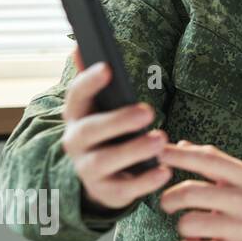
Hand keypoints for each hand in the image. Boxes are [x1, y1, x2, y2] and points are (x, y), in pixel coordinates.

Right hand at [61, 47, 171, 210]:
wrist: (101, 179)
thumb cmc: (108, 134)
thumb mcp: (101, 109)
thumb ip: (95, 83)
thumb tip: (79, 47)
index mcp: (77, 118)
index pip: (76, 97)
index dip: (89, 82)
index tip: (108, 68)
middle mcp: (76, 144)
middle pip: (89, 132)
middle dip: (117, 120)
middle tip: (148, 112)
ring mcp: (89, 171)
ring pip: (104, 162)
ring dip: (133, 150)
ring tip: (160, 140)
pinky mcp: (107, 193)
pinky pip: (124, 190)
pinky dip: (145, 182)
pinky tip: (165, 172)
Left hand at [156, 141, 241, 240]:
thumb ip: (215, 162)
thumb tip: (181, 144)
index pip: (209, 159)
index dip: (179, 156)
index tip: (159, 154)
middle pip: (192, 192)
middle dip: (170, 198)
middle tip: (167, 203)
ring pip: (190, 223)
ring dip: (182, 226)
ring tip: (189, 226)